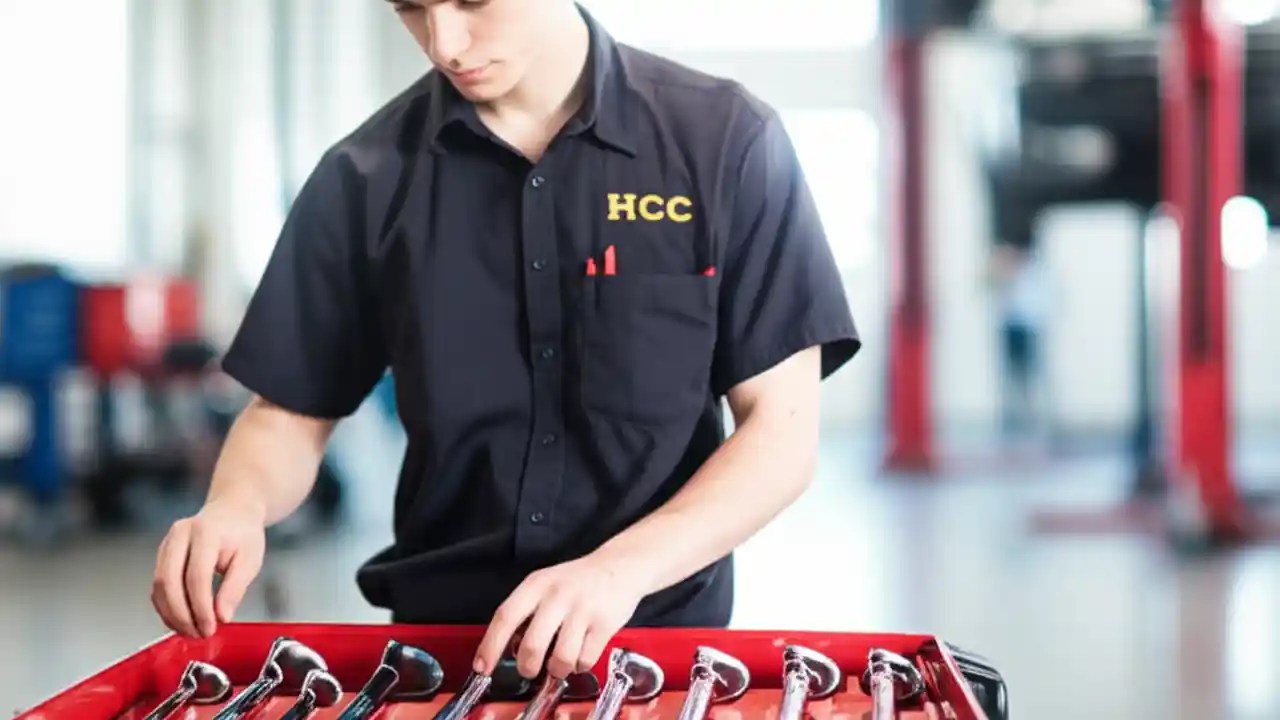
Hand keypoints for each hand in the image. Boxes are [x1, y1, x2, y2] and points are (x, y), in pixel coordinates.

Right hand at [151, 497, 266, 637]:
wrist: (232, 511)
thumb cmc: (243, 533)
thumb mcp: (250, 559)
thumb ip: (235, 588)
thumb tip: (222, 616)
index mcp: (205, 532)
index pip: (196, 576)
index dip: (201, 607)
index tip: (210, 627)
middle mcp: (180, 535)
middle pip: (169, 581)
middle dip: (181, 614)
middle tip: (197, 634)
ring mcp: (167, 543)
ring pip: (159, 585)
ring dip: (171, 614)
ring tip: (190, 631)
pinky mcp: (162, 554)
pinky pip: (157, 585)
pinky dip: (166, 606)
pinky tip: (181, 620)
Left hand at [473, 554, 646, 679]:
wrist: (620, 567)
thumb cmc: (576, 581)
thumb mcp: (545, 584)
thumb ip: (526, 611)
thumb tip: (506, 648)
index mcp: (536, 584)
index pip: (505, 616)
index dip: (490, 645)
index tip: (482, 667)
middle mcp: (558, 596)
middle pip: (532, 645)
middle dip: (527, 668)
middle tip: (529, 670)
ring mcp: (583, 610)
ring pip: (561, 659)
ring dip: (557, 670)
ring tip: (560, 662)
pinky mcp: (605, 624)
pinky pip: (585, 660)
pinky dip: (580, 665)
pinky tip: (581, 653)